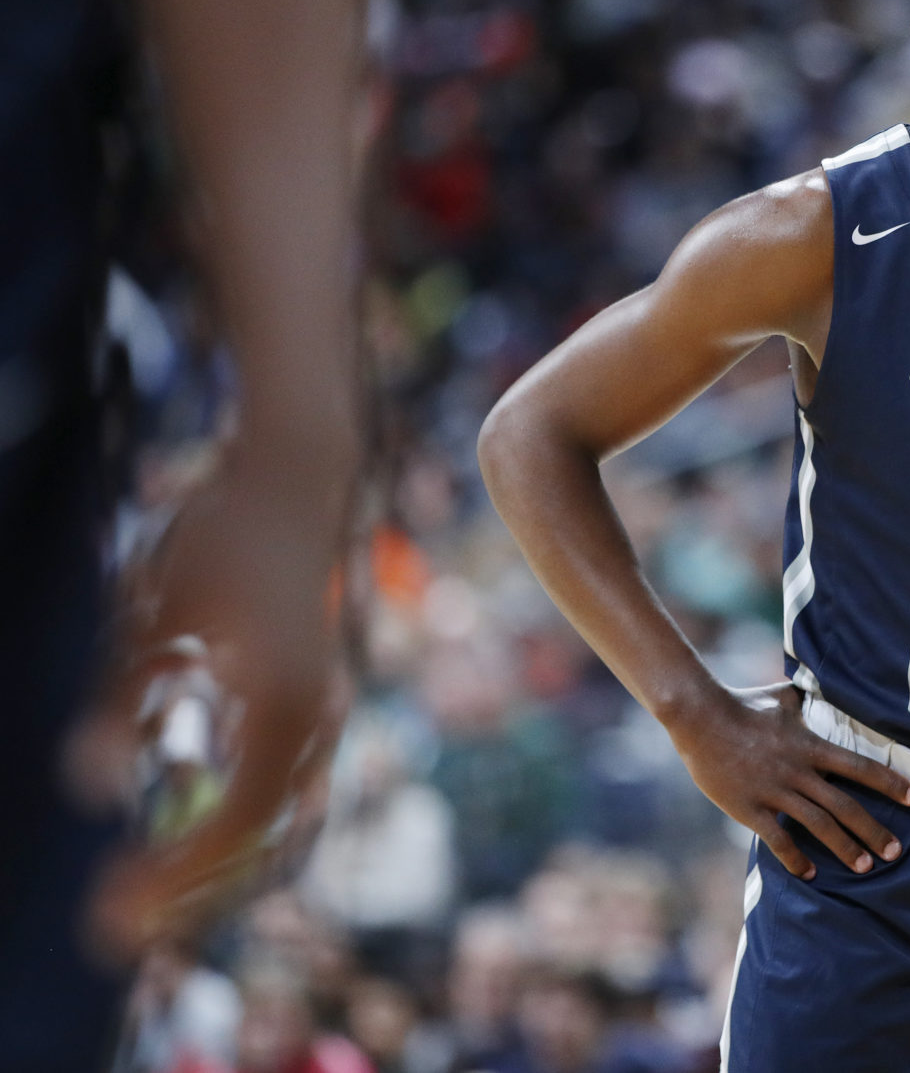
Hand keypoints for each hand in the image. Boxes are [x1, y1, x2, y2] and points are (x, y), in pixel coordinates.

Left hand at [71, 439, 355, 960]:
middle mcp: (318, 715)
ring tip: (140, 889)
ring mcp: (325, 706)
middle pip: (266, 838)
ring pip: (281, 818)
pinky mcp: (316, 695)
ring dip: (212, 861)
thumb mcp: (153, 616)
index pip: (236, 822)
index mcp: (283, 703)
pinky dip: (232, 820)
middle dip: (191, 891)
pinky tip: (174, 822)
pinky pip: (281, 782)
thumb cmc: (220, 534)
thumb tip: (90, 790)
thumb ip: (121, 704)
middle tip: (114, 928)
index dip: (174, 876)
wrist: (296, 475)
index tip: (109, 906)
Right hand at [669, 683, 909, 879]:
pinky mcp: (749, 808)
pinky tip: (810, 874)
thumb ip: (810, 699)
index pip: (859, 766)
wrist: (700, 717)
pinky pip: (777, 839)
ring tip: (865, 867)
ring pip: (818, 826)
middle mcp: (798, 771)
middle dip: (873, 831)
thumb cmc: (744, 703)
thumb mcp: (785, 697)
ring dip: (844, 848)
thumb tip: (829, 682)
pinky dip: (795, 858)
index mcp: (810, 745)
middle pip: (844, 805)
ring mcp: (774, 791)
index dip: (889, 783)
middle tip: (896, 852)